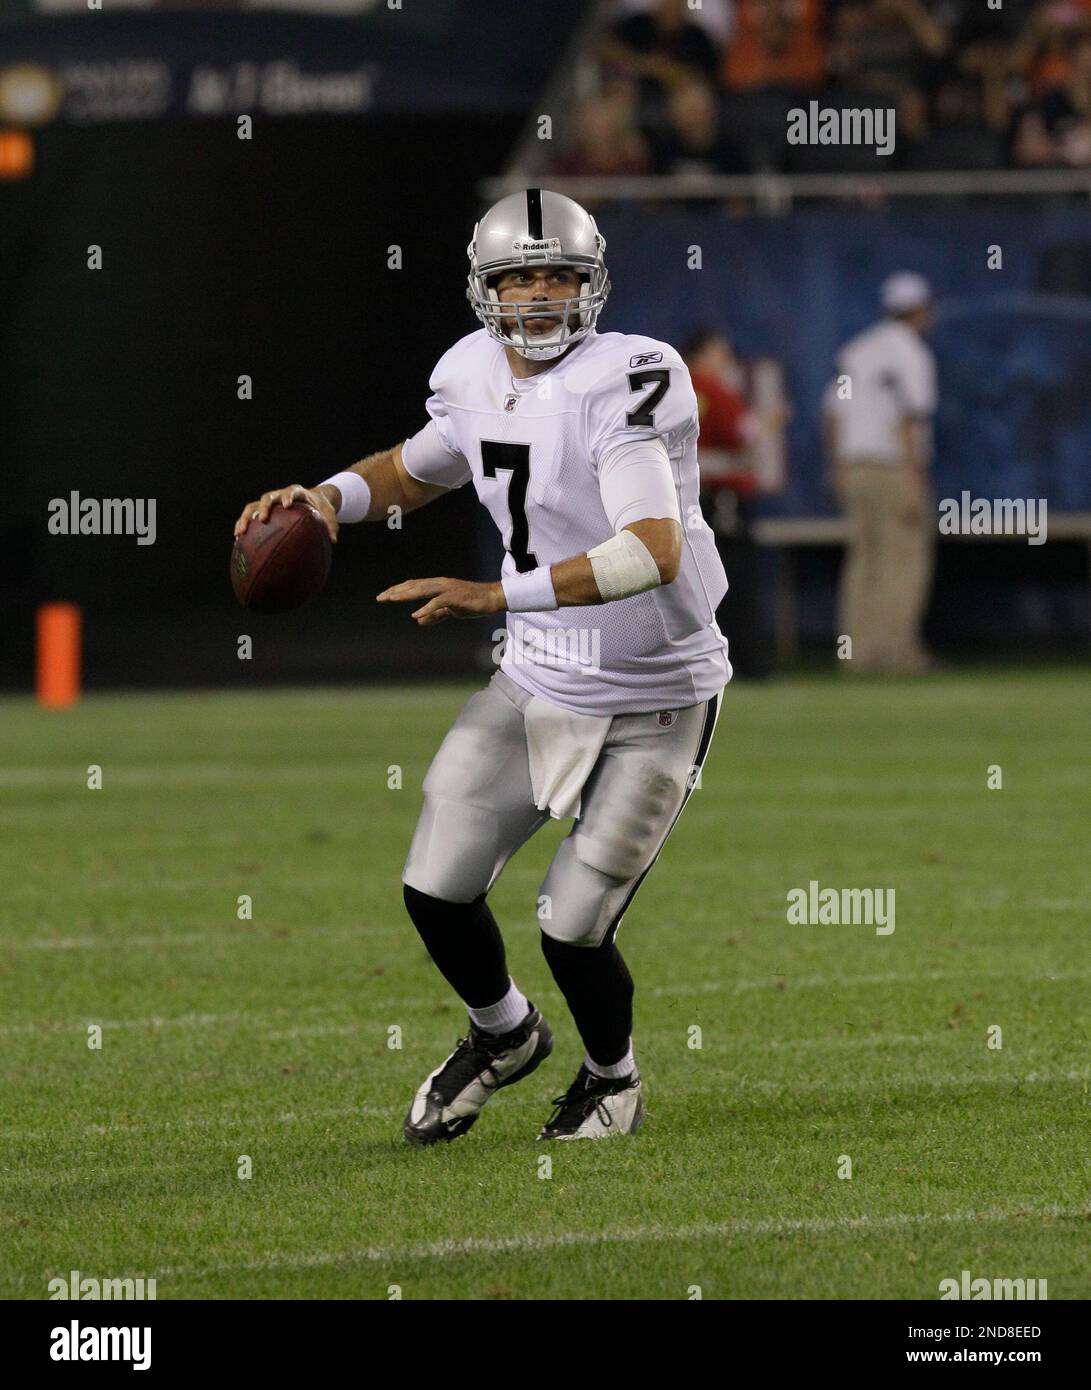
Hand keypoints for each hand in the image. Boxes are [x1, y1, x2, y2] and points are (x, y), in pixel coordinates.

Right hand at [233, 484, 337, 542]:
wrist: (312, 500)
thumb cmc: (321, 508)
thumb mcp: (328, 515)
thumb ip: (331, 526)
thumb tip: (333, 541)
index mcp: (297, 492)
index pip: (291, 491)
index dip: (288, 496)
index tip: (287, 505)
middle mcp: (280, 495)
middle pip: (268, 497)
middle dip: (264, 507)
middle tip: (261, 519)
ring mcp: (269, 502)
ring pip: (253, 506)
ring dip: (246, 518)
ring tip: (240, 532)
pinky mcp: (262, 510)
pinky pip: (250, 516)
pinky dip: (243, 525)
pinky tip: (238, 540)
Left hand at [377, 577, 504, 625]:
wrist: (491, 598)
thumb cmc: (471, 602)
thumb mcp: (449, 611)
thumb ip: (434, 615)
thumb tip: (418, 621)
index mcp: (437, 585)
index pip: (413, 585)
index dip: (398, 590)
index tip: (384, 595)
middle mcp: (440, 584)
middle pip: (413, 585)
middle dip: (396, 591)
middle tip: (381, 597)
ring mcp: (447, 589)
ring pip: (422, 589)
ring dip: (406, 594)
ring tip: (392, 599)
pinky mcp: (455, 597)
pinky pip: (438, 602)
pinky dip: (426, 608)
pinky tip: (416, 614)